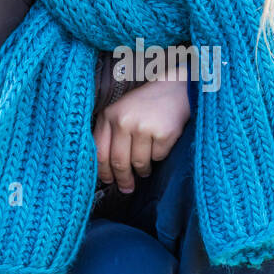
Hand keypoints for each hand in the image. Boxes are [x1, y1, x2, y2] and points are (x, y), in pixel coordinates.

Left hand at [93, 75, 190, 192]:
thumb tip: (106, 168)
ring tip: (145, 169)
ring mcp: (144, 127)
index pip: (100, 152)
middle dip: (123, 179)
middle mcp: (124, 121)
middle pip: (118, 162)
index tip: (108, 181)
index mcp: (109, 115)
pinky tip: (159, 147)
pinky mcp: (164, 133)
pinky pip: (158, 157)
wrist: (174, 85)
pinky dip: (159, 156)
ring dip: (142, 170)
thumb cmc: (145, 101)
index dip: (103, 171)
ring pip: (139, 163)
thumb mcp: (120, 110)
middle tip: (127, 188)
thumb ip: (110, 133)